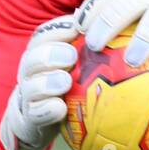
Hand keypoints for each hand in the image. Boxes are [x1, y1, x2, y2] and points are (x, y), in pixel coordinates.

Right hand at [0, 15, 78, 149]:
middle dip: (50, 54)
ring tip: (65, 82)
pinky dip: (47, 110)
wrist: (37, 124)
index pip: (43, 35)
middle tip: (71, 56)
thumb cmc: (68, 87)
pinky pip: (34, 114)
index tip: (77, 28)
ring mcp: (28, 96)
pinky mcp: (29, 119)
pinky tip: (60, 108)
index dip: (58, 29)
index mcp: (41, 53)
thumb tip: (121, 25)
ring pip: (30, 86)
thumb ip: (90, 47)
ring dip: (47, 82)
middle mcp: (30, 73)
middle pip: (32, 57)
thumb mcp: (79, 65)